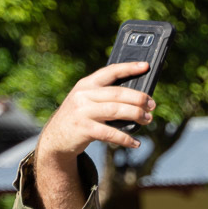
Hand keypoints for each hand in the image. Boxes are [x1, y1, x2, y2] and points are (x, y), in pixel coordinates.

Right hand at [37, 61, 156, 155]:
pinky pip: (110, 133)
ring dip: (136, 115)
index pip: (110, 71)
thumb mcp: (86, 101)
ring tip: (148, 119)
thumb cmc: (78, 118)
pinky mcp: (83, 129)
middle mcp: (83, 95)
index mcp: (86, 84)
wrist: (55, 138)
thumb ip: (105, 96)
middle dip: (139, 98)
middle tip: (152, 105)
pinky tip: (135, 142)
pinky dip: (125, 138)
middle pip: (117, 93)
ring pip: (116, 110)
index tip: (146, 66)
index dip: (129, 68)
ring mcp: (82, 112)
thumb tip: (137, 100)